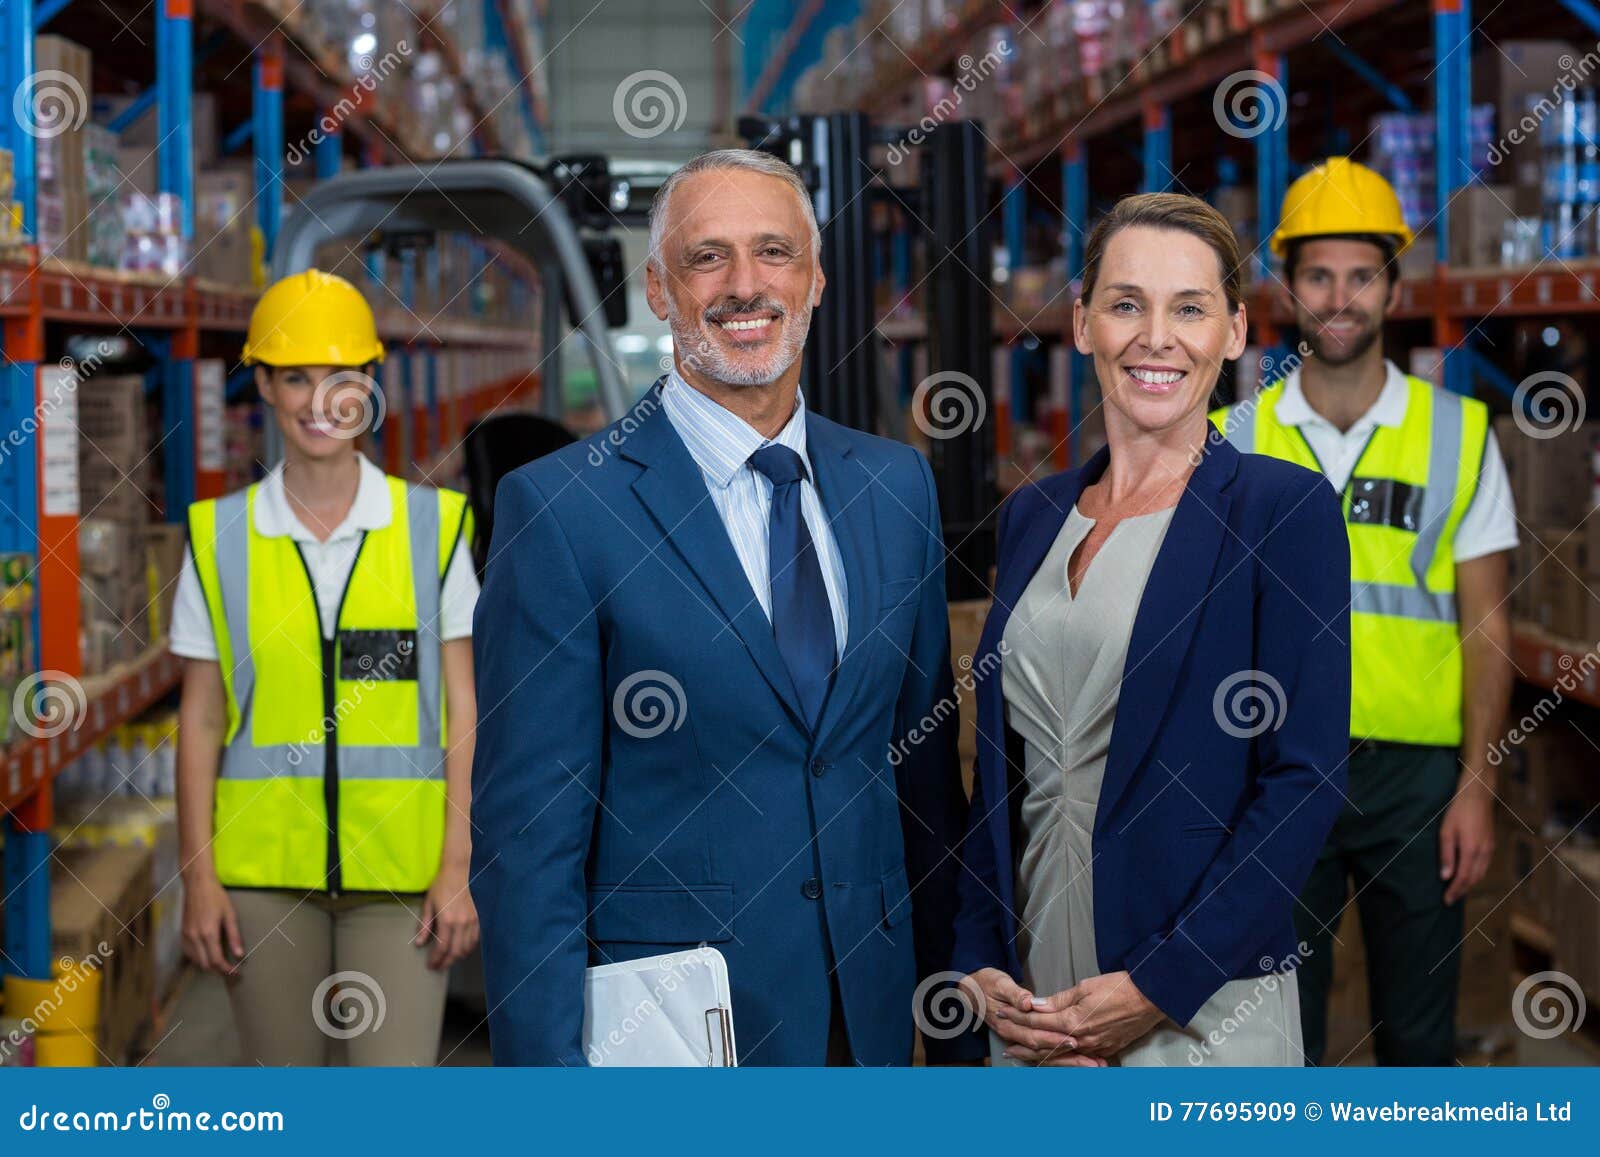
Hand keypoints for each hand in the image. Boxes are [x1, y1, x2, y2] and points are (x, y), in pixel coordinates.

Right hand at [182, 873, 242, 974]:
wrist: (197, 885)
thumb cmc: (216, 897)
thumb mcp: (230, 915)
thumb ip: (234, 936)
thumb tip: (239, 955)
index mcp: (208, 933)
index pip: (216, 960)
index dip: (226, 969)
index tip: (236, 972)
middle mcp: (194, 937)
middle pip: (205, 964)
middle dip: (218, 969)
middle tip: (230, 968)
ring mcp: (186, 936)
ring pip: (196, 961)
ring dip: (208, 964)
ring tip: (221, 961)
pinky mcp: (182, 933)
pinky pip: (189, 953)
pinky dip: (198, 957)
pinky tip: (208, 952)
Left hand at [417, 861, 479, 969]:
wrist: (462, 869)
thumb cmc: (443, 884)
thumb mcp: (429, 903)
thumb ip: (425, 925)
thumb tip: (419, 943)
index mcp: (448, 919)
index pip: (442, 948)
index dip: (436, 959)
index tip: (431, 965)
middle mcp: (462, 922)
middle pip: (456, 952)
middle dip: (447, 962)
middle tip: (439, 966)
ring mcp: (474, 920)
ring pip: (468, 947)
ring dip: (458, 957)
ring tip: (449, 959)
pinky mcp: (481, 917)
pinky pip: (476, 939)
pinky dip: (468, 947)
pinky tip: (461, 947)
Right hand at [962, 968, 1105, 1066]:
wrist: (972, 989)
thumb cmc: (987, 983)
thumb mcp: (999, 983)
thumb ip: (1015, 994)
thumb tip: (1027, 1002)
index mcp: (1008, 1025)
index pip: (1035, 1036)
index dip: (1055, 1038)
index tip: (1074, 1039)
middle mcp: (1014, 1037)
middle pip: (1045, 1052)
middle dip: (1070, 1058)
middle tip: (1092, 1061)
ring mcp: (1020, 1041)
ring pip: (1047, 1057)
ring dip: (1071, 1063)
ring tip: (1093, 1065)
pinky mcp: (1025, 1040)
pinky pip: (1045, 1054)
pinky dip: (1063, 1060)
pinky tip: (1079, 1062)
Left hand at [1004, 971, 1164, 1058]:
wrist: (1151, 999)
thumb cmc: (1119, 987)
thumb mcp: (1085, 987)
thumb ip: (1058, 1000)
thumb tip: (1035, 1004)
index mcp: (1072, 1021)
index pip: (1036, 1021)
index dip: (1017, 1017)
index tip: (1002, 1013)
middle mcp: (1080, 1039)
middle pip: (1043, 1044)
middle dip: (1021, 1042)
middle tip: (1004, 1043)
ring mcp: (1093, 1047)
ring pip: (1058, 1055)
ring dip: (1037, 1055)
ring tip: (1020, 1055)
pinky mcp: (1105, 1050)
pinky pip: (1077, 1058)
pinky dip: (1061, 1058)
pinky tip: (1052, 1059)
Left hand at [1440, 785, 1494, 903]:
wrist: (1477, 796)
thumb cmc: (1458, 812)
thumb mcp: (1446, 832)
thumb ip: (1446, 855)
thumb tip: (1445, 876)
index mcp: (1471, 850)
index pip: (1463, 878)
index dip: (1454, 891)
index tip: (1446, 900)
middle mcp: (1484, 852)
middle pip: (1473, 879)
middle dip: (1461, 891)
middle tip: (1450, 899)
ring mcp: (1490, 849)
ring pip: (1480, 874)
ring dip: (1469, 885)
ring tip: (1457, 891)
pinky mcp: (1491, 845)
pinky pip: (1484, 866)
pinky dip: (1476, 875)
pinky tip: (1467, 876)